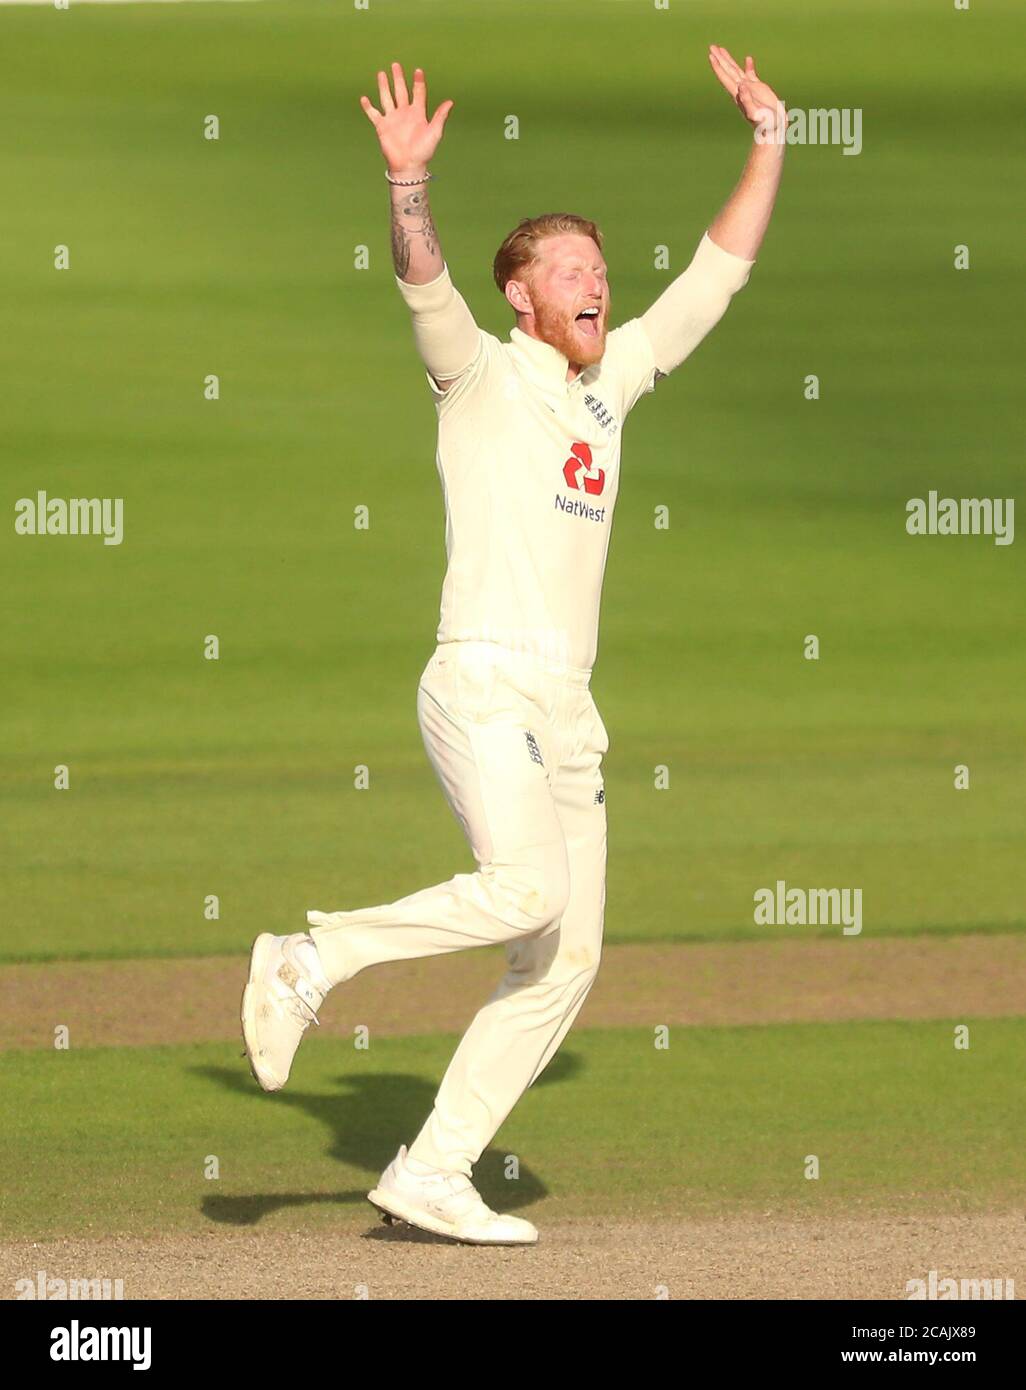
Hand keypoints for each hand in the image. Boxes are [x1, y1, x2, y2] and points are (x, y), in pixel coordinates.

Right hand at [360, 61, 453, 176]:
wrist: (409, 166)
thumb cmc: (423, 152)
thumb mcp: (434, 132)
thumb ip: (440, 116)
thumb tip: (450, 102)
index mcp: (417, 113)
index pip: (418, 92)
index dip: (418, 82)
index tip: (418, 71)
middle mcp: (404, 113)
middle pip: (400, 91)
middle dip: (398, 78)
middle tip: (395, 65)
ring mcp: (392, 119)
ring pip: (387, 98)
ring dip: (384, 86)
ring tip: (381, 74)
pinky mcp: (382, 127)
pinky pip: (373, 114)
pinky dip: (368, 107)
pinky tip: (364, 98)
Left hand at [708, 46, 784, 136]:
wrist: (773, 129)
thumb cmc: (764, 124)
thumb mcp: (755, 114)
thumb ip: (747, 101)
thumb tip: (741, 86)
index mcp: (738, 94)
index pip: (725, 77)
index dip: (718, 66)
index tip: (711, 55)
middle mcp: (741, 90)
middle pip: (727, 71)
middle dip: (720, 59)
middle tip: (712, 47)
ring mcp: (749, 88)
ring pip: (736, 70)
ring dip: (729, 60)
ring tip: (721, 49)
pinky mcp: (758, 88)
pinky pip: (751, 74)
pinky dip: (748, 66)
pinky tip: (748, 58)